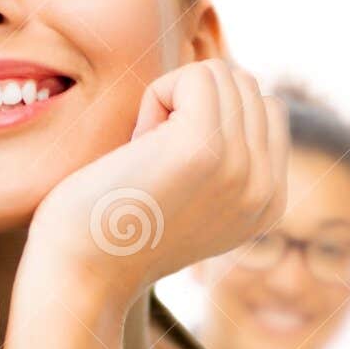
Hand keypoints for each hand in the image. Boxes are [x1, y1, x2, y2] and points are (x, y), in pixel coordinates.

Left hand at [24, 61, 286, 309]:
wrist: (80, 274)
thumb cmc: (114, 228)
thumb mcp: (191, 196)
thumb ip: (225, 154)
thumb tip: (227, 79)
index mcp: (268, 202)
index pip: (266, 108)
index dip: (208, 116)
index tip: (169, 168)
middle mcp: (265, 190)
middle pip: (245, 85)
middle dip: (191, 105)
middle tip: (152, 159)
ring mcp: (241, 168)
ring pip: (222, 74)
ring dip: (171, 102)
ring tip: (145, 156)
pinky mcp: (205, 147)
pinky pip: (195, 75)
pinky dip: (156, 97)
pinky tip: (137, 147)